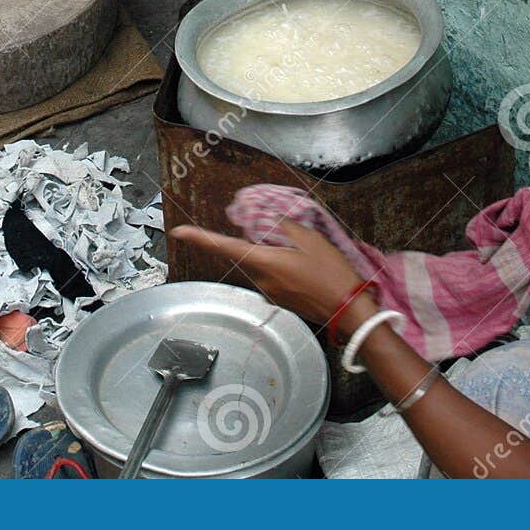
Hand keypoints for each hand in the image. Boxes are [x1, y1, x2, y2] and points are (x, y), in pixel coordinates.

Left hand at [170, 220, 363, 325]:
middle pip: (247, 255)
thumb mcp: (311, 240)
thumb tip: (266, 217)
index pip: (224, 247)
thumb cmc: (332, 274)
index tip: (179, 232)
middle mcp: (261, 281)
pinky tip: (305, 269)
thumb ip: (284, 227)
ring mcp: (270, 294)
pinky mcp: (281, 302)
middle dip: (258, 243)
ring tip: (304, 255)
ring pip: (262, 267)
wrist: (350, 312)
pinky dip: (282, 269)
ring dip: (273, 256)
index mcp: (264, 263)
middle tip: (287, 238)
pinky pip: (273, 279)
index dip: (200, 238)